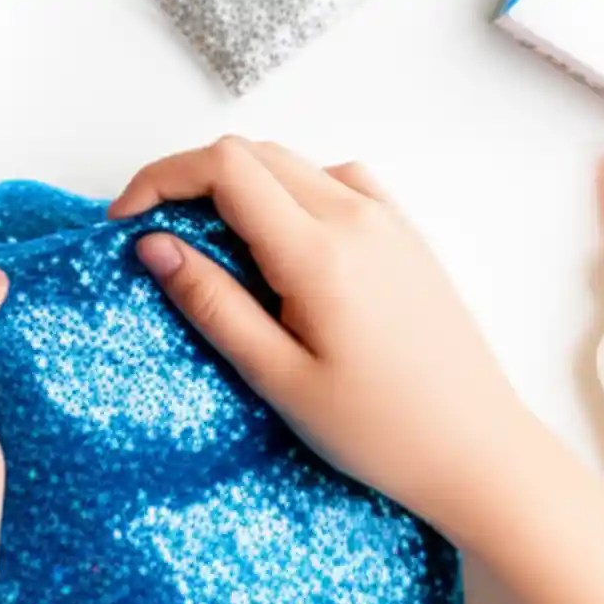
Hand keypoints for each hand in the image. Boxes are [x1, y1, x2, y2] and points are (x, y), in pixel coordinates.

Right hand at [111, 137, 535, 543]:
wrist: (478, 448)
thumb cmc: (377, 430)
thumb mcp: (278, 377)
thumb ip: (213, 303)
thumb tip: (152, 245)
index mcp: (319, 250)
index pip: (224, 166)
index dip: (160, 178)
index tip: (125, 223)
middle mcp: (357, 215)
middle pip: (253, 154)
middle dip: (190, 182)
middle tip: (158, 240)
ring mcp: (388, 218)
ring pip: (292, 163)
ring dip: (239, 185)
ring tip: (214, 247)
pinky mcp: (406, 233)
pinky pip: (336, 181)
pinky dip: (289, 191)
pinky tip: (283, 242)